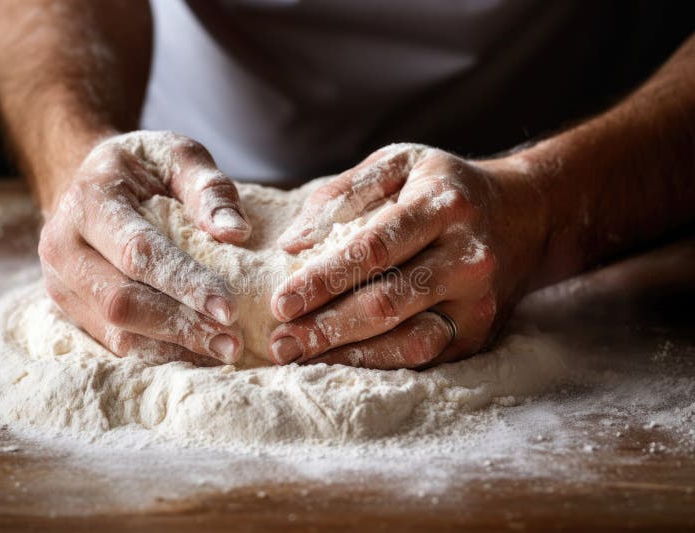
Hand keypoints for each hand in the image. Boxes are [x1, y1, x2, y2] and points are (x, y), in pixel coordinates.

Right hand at [39, 131, 251, 364]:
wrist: (88, 178)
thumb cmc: (143, 166)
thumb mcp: (178, 155)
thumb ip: (209, 188)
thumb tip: (235, 232)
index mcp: (89, 202)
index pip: (138, 253)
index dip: (185, 283)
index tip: (229, 307)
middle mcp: (63, 245)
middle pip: (121, 301)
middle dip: (180, 326)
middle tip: (232, 342)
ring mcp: (61, 282)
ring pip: (115, 331)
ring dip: (172, 348)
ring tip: (222, 351)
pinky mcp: (70, 308)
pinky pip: (113, 342)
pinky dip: (157, 352)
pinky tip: (196, 353)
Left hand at [269, 143, 545, 368]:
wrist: (525, 215)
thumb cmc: (442, 188)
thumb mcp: (398, 164)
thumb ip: (342, 194)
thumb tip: (292, 244)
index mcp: (442, 205)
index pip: (375, 248)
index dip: (325, 278)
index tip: (281, 301)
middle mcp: (467, 255)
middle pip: (389, 301)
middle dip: (327, 326)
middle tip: (280, 343)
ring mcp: (479, 300)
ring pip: (409, 340)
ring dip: (349, 354)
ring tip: (299, 358)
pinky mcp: (481, 332)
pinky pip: (425, 357)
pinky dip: (378, 363)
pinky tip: (339, 361)